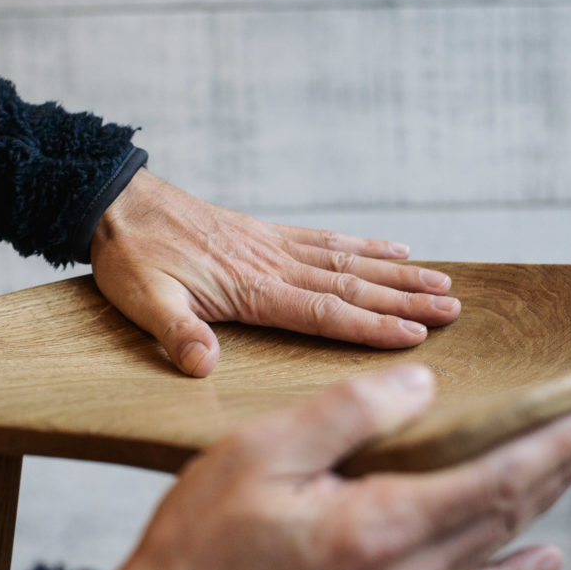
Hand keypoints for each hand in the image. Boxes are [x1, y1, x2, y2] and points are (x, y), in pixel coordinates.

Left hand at [89, 169, 460, 376]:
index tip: (416, 336)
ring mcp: (274, 245)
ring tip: (442, 282)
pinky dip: (364, 244)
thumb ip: (176, 333)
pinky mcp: (267, 234)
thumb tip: (204, 366)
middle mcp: (274, 263)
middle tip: (454, 310)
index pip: (323, 311)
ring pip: (349, 261)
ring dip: (397, 273)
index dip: (371, 326)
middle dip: (404, 300)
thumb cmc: (131, 258)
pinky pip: (326, 239)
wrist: (116, 203)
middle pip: (351, 285)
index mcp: (252, 288)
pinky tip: (393, 247)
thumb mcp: (142, 302)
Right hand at [111, 364, 570, 569]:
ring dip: (535, 514)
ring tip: (567, 480)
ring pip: (488, 558)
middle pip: (502, 518)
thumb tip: (422, 386)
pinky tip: (535, 565)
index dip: (548, 450)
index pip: (492, 481)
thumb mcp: (260, 454)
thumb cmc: (197, 546)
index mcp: (379, 528)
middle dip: (554, 473)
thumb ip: (348, 414)